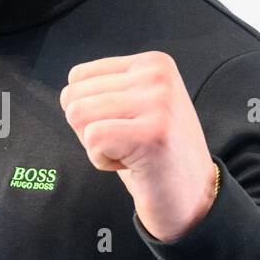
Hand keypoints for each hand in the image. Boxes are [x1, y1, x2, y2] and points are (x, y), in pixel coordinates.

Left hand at [60, 50, 216, 241]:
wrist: (191, 197)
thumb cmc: (153, 156)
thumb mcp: (135, 106)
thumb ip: (106, 89)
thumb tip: (68, 90)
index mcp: (152, 62)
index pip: (78, 77)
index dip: (90, 112)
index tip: (125, 127)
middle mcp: (157, 74)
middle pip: (73, 96)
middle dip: (90, 129)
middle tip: (128, 143)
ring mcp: (157, 102)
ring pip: (78, 115)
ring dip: (96, 145)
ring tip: (131, 151)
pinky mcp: (151, 132)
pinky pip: (92, 139)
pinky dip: (102, 160)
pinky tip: (133, 164)